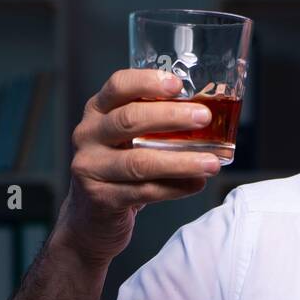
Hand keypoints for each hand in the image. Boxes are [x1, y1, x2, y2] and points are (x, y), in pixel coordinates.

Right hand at [55, 68, 222, 267]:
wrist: (90, 216)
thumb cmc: (117, 169)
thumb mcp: (126, 139)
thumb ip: (153, 125)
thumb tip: (206, 120)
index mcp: (97, 111)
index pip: (118, 86)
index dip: (147, 82)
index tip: (178, 85)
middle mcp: (88, 135)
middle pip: (129, 120)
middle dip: (171, 117)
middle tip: (204, 118)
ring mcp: (90, 168)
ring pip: (139, 162)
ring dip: (181, 162)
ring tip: (211, 163)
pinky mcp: (101, 198)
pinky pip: (143, 191)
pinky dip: (174, 188)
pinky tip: (195, 184)